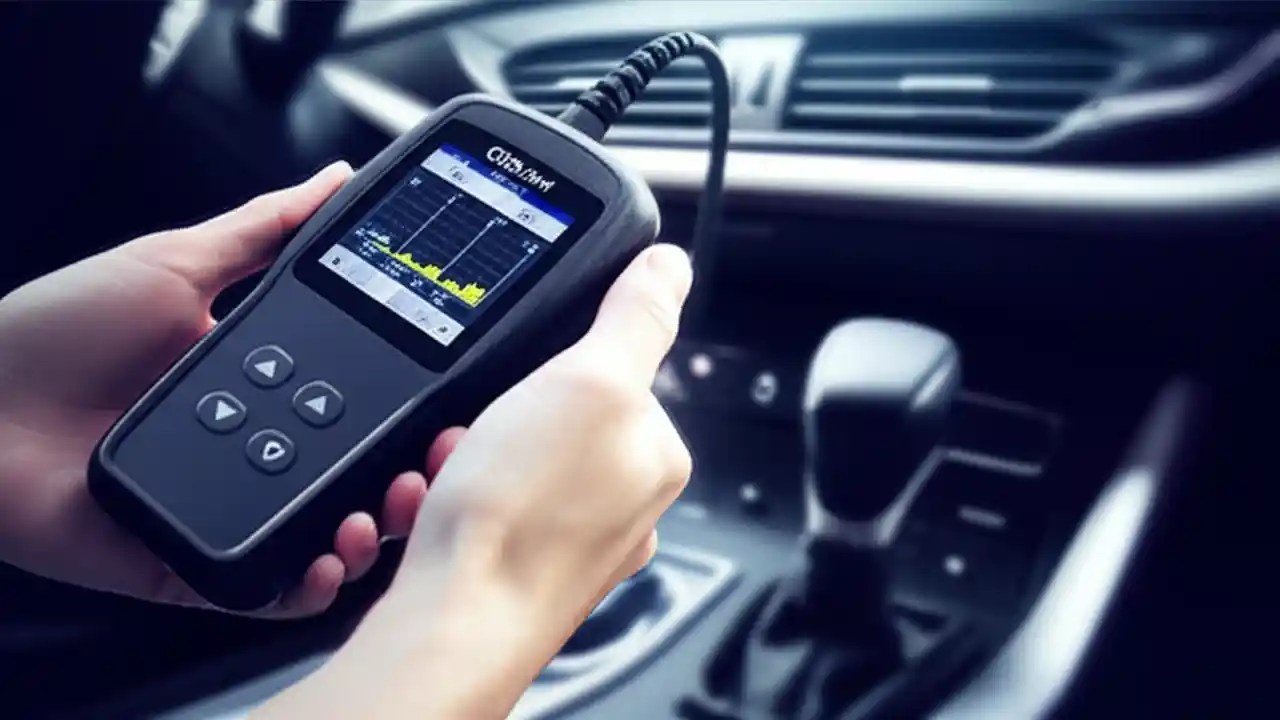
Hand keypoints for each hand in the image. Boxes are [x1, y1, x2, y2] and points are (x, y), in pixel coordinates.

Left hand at [0, 163, 441, 617]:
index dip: (408, 414)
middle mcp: (255, 452)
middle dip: (408, 479)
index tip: (446, 409)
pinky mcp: (189, 562)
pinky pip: (264, 590)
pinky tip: (328, 557)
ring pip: (325, 536)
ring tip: (380, 509)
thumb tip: (335, 180)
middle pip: (355, 477)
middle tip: (427, 466)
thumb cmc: (54, 330)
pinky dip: (306, 584)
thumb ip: (263, 228)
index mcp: (262, 385)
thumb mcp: (175, 264)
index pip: (356, 406)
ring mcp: (227, 508)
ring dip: (371, 533)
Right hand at [264, 244, 694, 718]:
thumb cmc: (521, 519)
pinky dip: (446, 497)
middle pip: (546, 414)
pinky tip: (434, 507)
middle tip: (476, 430)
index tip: (519, 381)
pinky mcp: (516, 569)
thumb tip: (670, 267)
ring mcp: (569, 542)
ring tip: (450, 473)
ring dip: (463, 452)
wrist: (448, 626)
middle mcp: (623, 504)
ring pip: (501, 458)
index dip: (547, 363)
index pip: (610, 370)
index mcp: (656, 455)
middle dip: (495, 411)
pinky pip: (473, 505)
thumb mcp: (591, 381)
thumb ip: (636, 319)